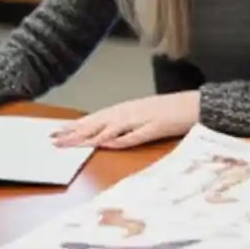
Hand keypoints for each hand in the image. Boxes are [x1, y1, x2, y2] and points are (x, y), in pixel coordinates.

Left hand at [52, 91, 200, 149]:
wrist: (196, 105)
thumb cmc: (168, 112)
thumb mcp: (140, 117)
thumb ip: (122, 126)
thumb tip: (103, 136)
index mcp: (123, 110)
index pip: (93, 119)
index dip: (74, 126)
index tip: (55, 132)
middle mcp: (128, 113)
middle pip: (96, 123)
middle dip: (74, 132)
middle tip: (54, 139)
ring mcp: (141, 119)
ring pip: (110, 129)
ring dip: (90, 136)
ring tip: (72, 143)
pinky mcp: (155, 127)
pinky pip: (135, 135)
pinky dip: (120, 139)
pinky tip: (107, 143)